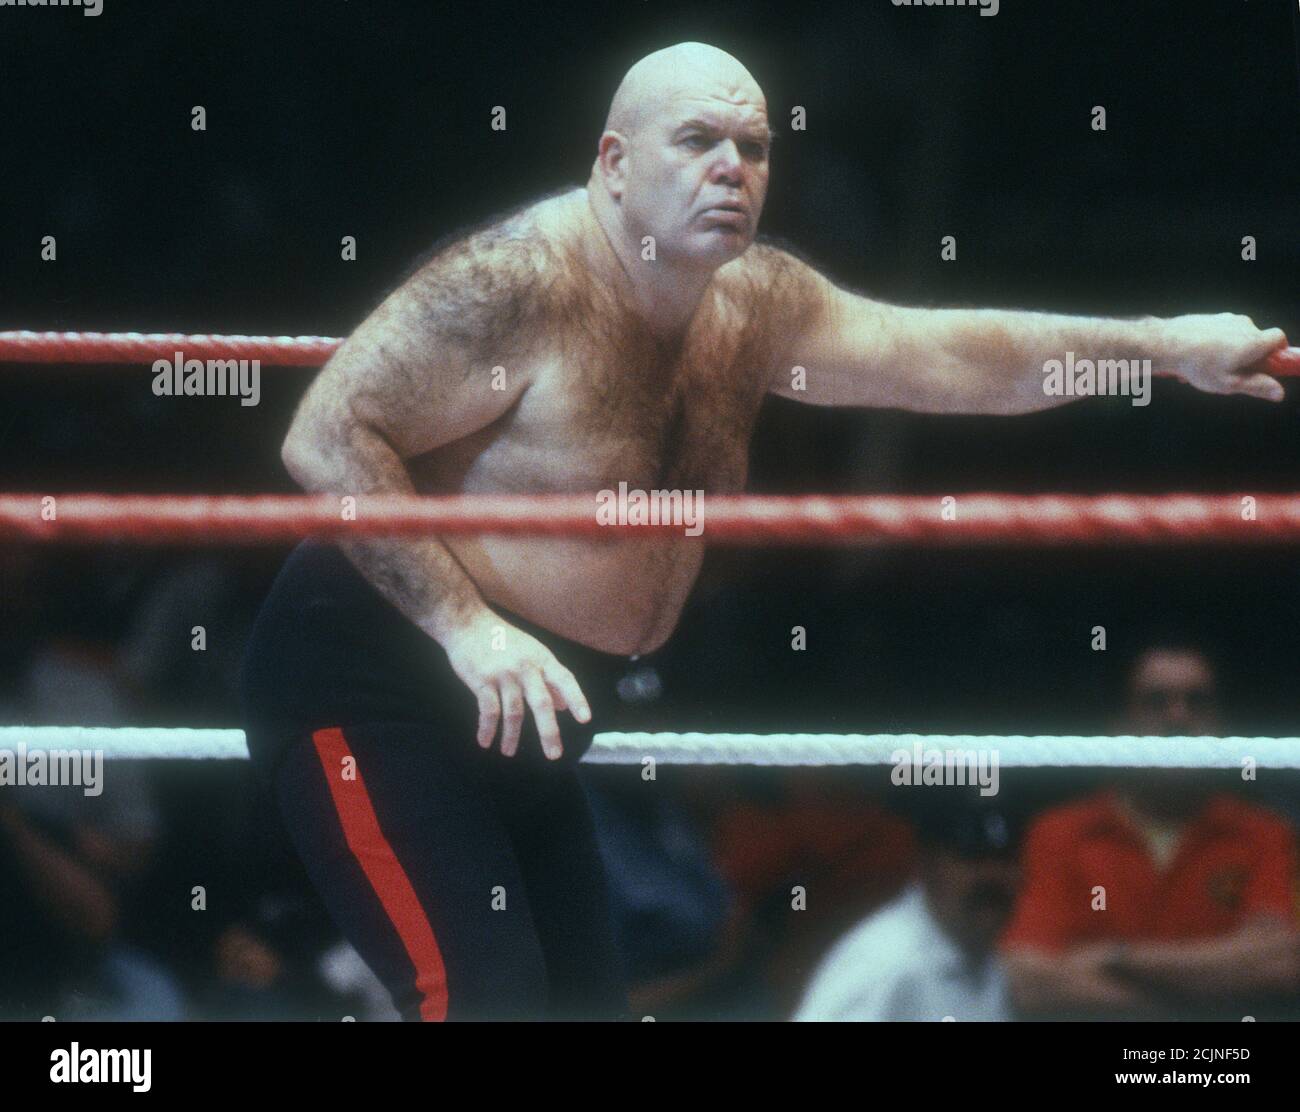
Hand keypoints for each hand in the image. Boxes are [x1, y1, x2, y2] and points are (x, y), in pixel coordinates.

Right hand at [440, 610, 591, 759]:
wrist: (467, 622)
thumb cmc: (503, 639)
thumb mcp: (532, 652)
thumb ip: (549, 679)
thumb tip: (564, 706)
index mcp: (542, 658)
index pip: (565, 680)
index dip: (577, 699)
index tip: (585, 719)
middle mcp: (526, 666)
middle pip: (541, 703)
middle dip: (548, 731)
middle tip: (554, 754)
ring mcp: (504, 673)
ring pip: (513, 712)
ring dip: (512, 736)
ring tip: (509, 753)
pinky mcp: (482, 680)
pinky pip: (488, 710)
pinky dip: (488, 729)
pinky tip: (485, 742)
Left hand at [1160, 313, 1287, 401]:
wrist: (1166, 343)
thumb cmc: (1199, 365)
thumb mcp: (1229, 383)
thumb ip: (1257, 387)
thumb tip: (1279, 393)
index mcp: (1253, 340)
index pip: (1279, 338)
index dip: (1278, 350)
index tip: (1269, 364)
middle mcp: (1243, 325)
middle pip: (1255, 339)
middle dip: (1248, 356)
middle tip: (1231, 373)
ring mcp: (1225, 319)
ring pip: (1235, 337)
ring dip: (1227, 353)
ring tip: (1207, 370)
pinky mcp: (1209, 318)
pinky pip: (1218, 333)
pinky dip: (1213, 346)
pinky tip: (1195, 361)